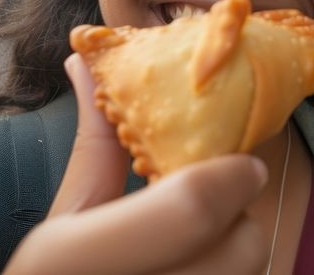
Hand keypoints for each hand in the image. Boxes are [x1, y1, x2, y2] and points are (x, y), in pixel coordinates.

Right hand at [3, 54, 269, 274]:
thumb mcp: (64, 217)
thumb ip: (93, 143)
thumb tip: (86, 60)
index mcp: (75, 260)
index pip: (190, 206)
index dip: (229, 176)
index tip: (243, 161)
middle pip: (241, 247)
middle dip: (242, 219)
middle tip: (223, 207)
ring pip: (249, 274)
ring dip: (241, 255)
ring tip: (206, 246)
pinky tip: (202, 266)